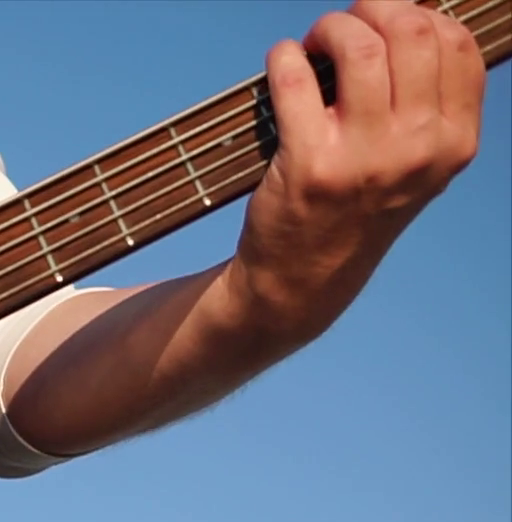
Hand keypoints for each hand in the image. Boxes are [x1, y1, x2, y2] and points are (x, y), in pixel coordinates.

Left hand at [223, 0, 485, 345]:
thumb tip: (409, 22)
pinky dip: (284, 56)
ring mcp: (365, 157)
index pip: (455, 44)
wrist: (304, 277)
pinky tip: (283, 61)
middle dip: (371, 11)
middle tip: (342, 26)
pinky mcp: (309, 163)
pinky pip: (296, 79)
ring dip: (329, 28)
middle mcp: (418, 148)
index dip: (416, 15)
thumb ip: (426, 101)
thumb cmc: (358, 207)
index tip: (385, 23)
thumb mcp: (418, 162)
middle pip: (411, 34)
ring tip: (314, 42)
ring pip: (359, 48)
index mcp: (455, 141)